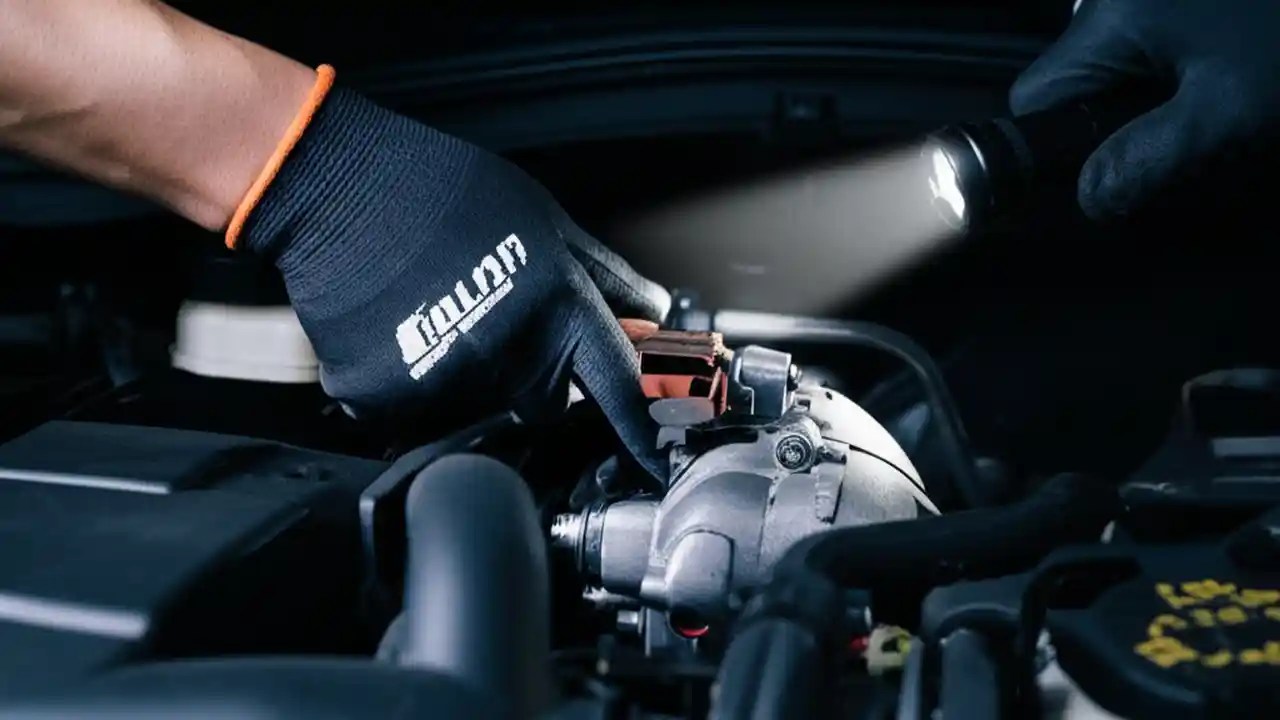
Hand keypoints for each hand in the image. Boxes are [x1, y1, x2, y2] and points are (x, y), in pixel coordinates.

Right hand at [237, 83, 667, 479]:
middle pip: (545, 409)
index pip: (622, 390)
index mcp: (560, 307)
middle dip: (532, 382)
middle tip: (494, 325)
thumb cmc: (443, 192)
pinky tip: (399, 331)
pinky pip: (413, 413)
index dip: (645, 432)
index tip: (660, 462)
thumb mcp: (546, 220)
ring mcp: (450, 382)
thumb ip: (602, 277)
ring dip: (469, 381)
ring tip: (440, 316)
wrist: (340, 186)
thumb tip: (650, 313)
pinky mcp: (389, 400)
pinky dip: (409, 383)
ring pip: (480, 412)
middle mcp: (511, 353)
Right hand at [1010, 0, 1279, 219]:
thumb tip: (1091, 199)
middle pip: (1075, 86)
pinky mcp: (1182, 8)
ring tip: (1213, 112)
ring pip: (1116, 72)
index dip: (1058, 147)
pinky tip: (1224, 85)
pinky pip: (1153, 53)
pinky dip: (1178, 81)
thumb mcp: (1230, 111)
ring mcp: (1149, 1)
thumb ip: (1150, 159)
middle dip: (1112, 127)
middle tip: (1179, 145)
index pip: (1034, 100)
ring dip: (1150, 108)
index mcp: (1111, 18)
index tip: (1108, 171)